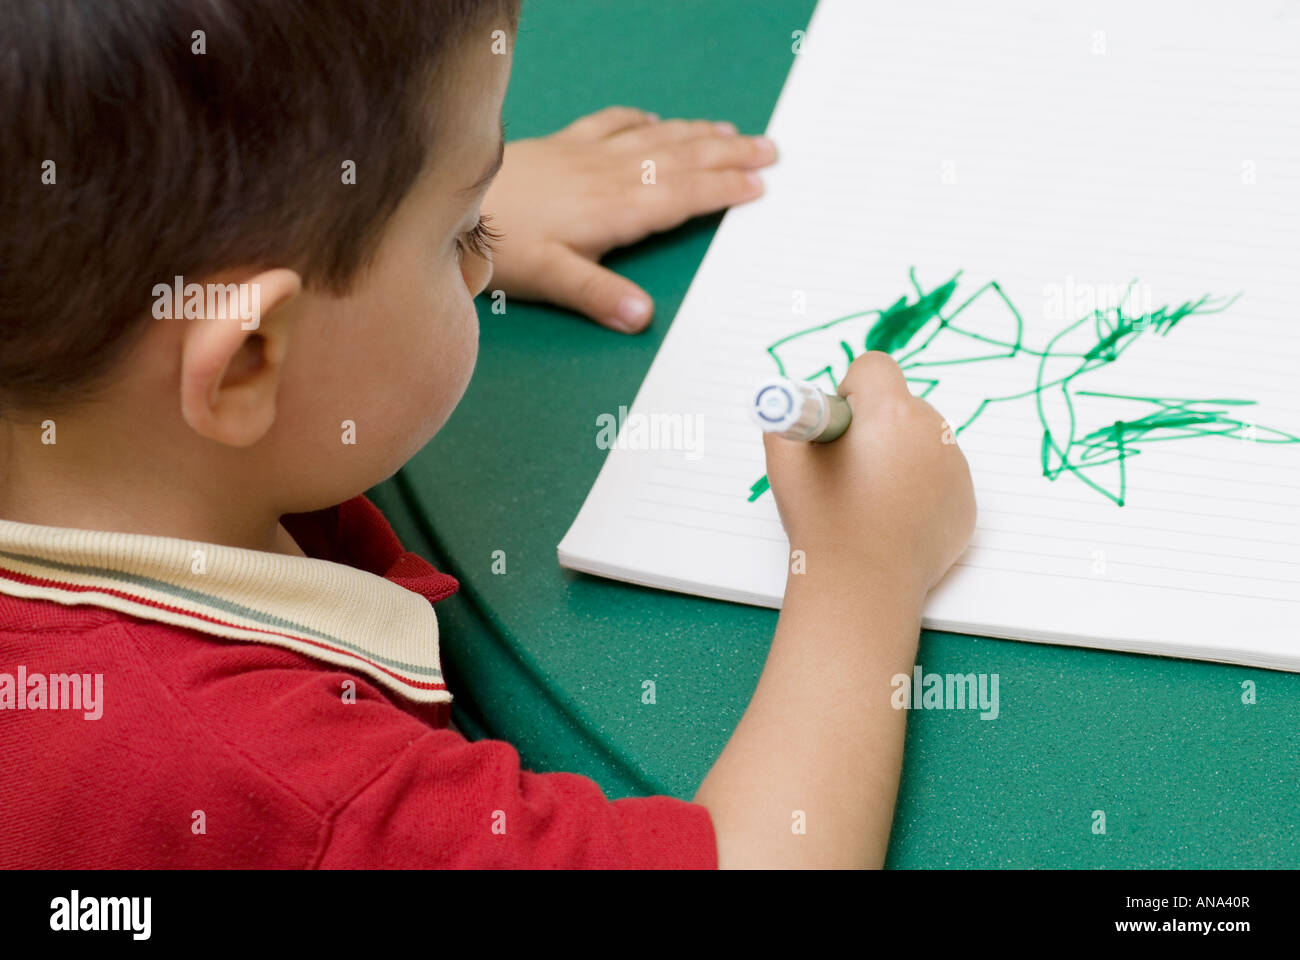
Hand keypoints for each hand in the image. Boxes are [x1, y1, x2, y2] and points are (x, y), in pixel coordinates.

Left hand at [481, 106, 777, 331]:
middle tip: (769, 148)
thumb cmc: (502, 244)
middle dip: (729, 153)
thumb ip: (600, 297)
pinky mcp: (564, 144)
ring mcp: (588, 154)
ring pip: (657, 138)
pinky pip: (613, 124)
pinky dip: (641, 121)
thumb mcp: (552, 279)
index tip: (760, 184)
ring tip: (732, 130)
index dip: (724, 189)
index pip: (684, 195)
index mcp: (617, 209)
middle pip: (682, 159)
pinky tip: (653, 120)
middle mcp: (611, 175)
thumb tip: (643, 318)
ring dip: (698, 133)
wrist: (452, 199)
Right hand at [762, 352, 976, 599]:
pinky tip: (892, 522)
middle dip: (877, 427)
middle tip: (850, 471)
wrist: (862, 585)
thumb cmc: (822, 520)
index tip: (839, 426)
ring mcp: (955, 468)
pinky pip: (939, 481)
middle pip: (902, 405)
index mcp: (888, 411)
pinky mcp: (965, 503)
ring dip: (898, 458)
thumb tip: (799, 404)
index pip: (874, 367)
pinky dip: (918, 493)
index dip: (851, 391)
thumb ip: (790, 418)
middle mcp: (931, 431)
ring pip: (923, 443)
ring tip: (869, 503)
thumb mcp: (785, 460)